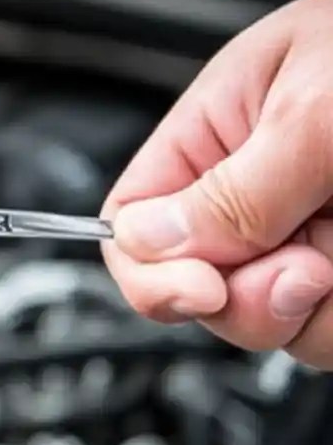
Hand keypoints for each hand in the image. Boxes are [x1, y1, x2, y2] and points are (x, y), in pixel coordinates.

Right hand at [103, 0, 332, 366]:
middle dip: (251, 295)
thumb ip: (232, 189)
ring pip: (273, 323)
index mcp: (217, 135)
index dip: (150, 272)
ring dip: (317, 309)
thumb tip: (146, 242)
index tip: (201, 289)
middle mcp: (255, 192)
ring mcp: (310, 236)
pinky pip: (331, 330)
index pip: (133, 224)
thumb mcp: (318, 114)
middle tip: (309, 266)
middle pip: (200, 289)